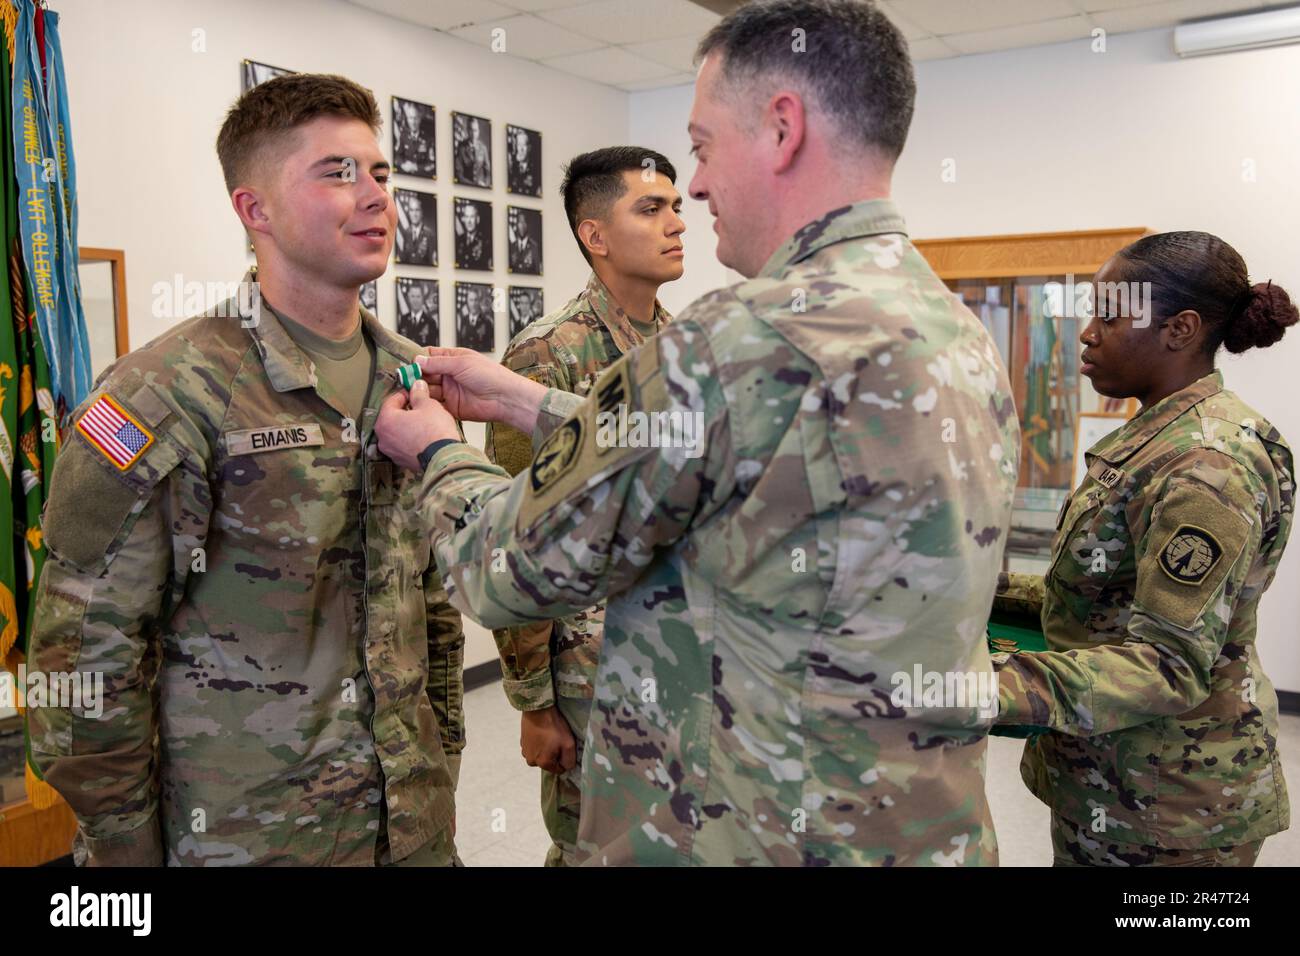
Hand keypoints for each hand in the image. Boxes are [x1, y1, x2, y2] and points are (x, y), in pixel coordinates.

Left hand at [375, 379, 458, 470]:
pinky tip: (423, 437)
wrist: (444, 458)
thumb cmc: (434, 432)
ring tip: (422, 423)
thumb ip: (419, 394)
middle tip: (418, 407)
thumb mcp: (428, 405)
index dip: (404, 394)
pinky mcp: (402, 461)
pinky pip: (403, 446)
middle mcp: (383, 438)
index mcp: (385, 420)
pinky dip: (410, 440)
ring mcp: (392, 451)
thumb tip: (417, 387)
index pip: (391, 400)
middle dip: (404, 411)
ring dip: (406, 426)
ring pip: (397, 433)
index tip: (413, 393)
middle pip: (391, 418)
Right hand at [417, 349, 547, 433]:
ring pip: (428, 390)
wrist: (505, 398)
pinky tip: (416, 404)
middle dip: (414, 377)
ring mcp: (450, 391)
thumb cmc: (490, 375)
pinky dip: (426, 405)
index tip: (405, 364)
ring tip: (407, 391)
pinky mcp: (452, 408)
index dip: (418, 360)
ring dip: (418, 391)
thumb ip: (438, 363)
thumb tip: (417, 360)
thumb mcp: (461, 363)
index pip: (430, 357)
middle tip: (402, 380)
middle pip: (426, 374)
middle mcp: (450, 375)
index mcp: (453, 359)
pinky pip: (435, 406)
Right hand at [520, 706, 576, 774]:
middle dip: (554, 754)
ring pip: (540, 755)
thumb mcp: (569, 744)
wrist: (538, 710)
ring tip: (549, 736)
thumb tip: (567, 768)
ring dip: (545, 749)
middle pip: (548, 763)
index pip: (558, 770)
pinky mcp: (522, 742)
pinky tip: (542, 733)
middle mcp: (531, 761)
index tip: (564, 746)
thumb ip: (569, 761)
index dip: (564, 759)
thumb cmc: (554, 727)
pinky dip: (538, 743)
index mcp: (543, 763)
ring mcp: (525, 751)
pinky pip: (534, 747)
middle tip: (557, 740)